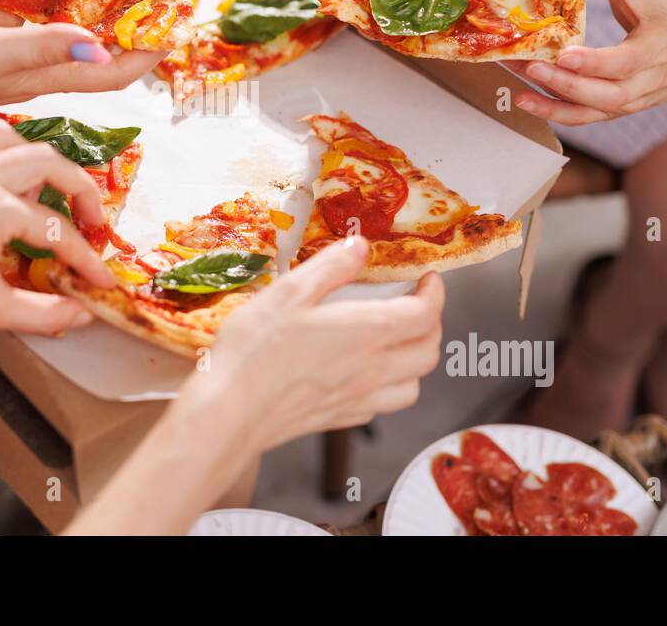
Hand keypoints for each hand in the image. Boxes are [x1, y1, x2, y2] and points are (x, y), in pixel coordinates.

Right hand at [0, 18, 164, 118]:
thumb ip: (41, 48)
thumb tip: (98, 49)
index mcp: (44, 76)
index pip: (112, 72)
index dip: (147, 53)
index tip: (175, 28)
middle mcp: (39, 72)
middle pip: (101, 57)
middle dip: (133, 33)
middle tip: (156, 0)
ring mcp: (18, 60)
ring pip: (72, 40)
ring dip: (99, 17)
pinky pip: (38, 26)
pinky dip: (55, 6)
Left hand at [0, 120, 116, 364]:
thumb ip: (45, 310)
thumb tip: (81, 312)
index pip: (56, 230)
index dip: (86, 258)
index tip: (100, 278)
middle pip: (49, 163)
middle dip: (81, 190)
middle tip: (93, 223)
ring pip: (14, 139)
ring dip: (42, 162)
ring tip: (52, 197)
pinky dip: (6, 155)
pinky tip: (13, 187)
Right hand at [180, 237, 444, 453]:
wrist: (231, 411)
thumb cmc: (256, 351)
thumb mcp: (289, 291)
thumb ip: (331, 267)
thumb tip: (360, 248)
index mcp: (367, 331)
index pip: (425, 313)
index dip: (435, 292)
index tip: (428, 278)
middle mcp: (373, 368)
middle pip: (429, 351)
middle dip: (431, 323)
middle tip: (415, 303)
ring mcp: (359, 398)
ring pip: (414, 384)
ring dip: (416, 359)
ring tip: (396, 340)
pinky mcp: (341, 419)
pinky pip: (384, 405)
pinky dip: (389, 386)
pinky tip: (366, 373)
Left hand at [508, 0, 666, 124]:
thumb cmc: (665, 14)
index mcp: (658, 47)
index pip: (625, 61)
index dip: (595, 61)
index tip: (565, 53)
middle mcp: (646, 82)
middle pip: (604, 94)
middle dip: (565, 83)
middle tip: (529, 66)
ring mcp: (632, 103)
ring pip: (592, 113)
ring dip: (552, 105)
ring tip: (518, 93)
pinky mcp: (618, 112)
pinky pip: (586, 119)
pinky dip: (556, 114)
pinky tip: (526, 100)